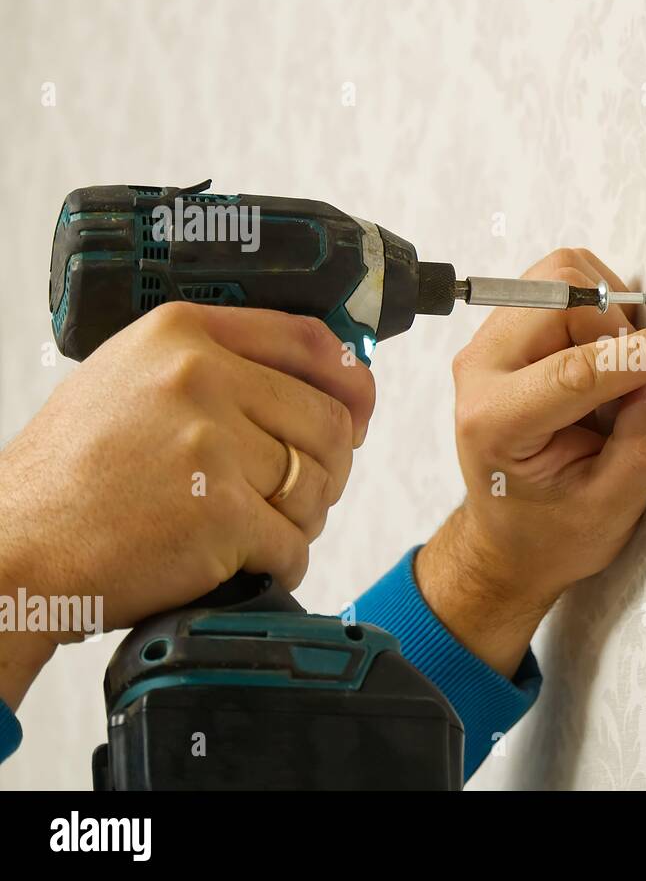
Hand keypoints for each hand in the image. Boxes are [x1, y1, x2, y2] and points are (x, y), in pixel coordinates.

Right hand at [0, 302, 374, 708]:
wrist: (13, 550)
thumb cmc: (70, 475)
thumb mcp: (128, 380)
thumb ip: (214, 367)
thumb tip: (318, 382)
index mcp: (181, 334)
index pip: (310, 341)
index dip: (351, 382)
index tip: (358, 411)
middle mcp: (199, 377)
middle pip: (328, 421)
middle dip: (329, 467)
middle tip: (301, 494)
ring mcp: (210, 445)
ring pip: (317, 484)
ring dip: (304, 518)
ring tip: (261, 528)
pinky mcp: (219, 513)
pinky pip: (292, 543)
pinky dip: (281, 563)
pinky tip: (248, 564)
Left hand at [416, 248, 645, 676]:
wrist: (509, 539)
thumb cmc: (554, 531)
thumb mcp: (615, 506)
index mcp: (495, 423)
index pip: (577, 368)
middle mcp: (479, 370)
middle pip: (561, 295)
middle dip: (620, 328)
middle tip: (640, 383)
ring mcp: (488, 344)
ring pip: (562, 277)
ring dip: (609, 315)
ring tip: (616, 375)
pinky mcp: (506, 330)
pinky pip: (561, 284)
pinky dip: (599, 311)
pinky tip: (601, 361)